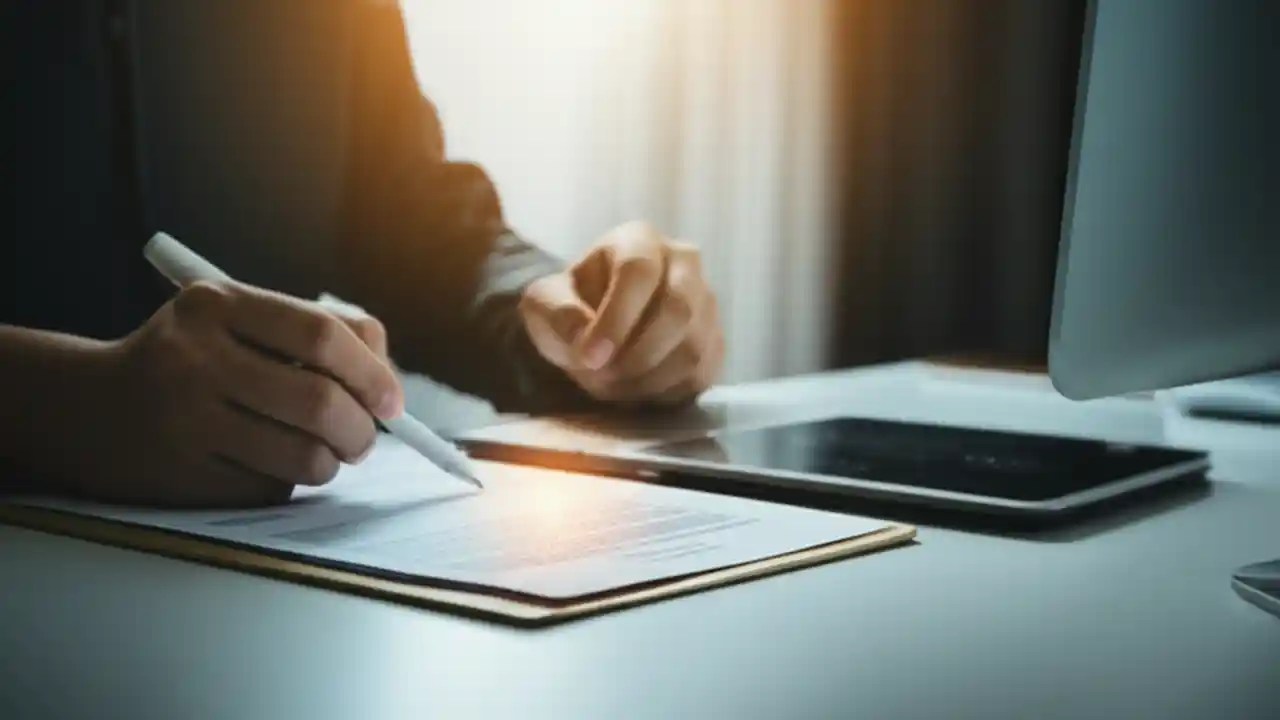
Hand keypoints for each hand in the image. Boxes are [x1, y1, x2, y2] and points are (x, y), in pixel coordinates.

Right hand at [86, 281, 400, 506]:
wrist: (88, 408)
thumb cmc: (192, 359)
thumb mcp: (239, 320)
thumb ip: (317, 331)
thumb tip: (388, 372)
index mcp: (217, 306)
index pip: (322, 336)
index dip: (373, 372)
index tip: (392, 401)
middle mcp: (196, 359)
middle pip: (321, 402)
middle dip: (362, 429)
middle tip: (364, 438)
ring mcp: (187, 420)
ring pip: (305, 456)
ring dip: (332, 462)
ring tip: (326, 453)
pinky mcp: (184, 476)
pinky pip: (273, 488)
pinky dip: (289, 481)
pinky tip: (267, 463)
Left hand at [519, 221, 724, 405]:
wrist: (595, 328)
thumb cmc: (572, 306)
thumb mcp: (545, 302)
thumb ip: (557, 313)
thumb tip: (585, 340)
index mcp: (639, 241)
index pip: (639, 272)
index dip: (616, 318)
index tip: (590, 357)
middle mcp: (684, 263)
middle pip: (678, 310)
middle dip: (636, 355)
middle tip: (601, 378)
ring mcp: (706, 303)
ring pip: (693, 348)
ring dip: (648, 379)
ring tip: (612, 387)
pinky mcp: (715, 342)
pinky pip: (701, 375)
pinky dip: (665, 393)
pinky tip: (636, 391)